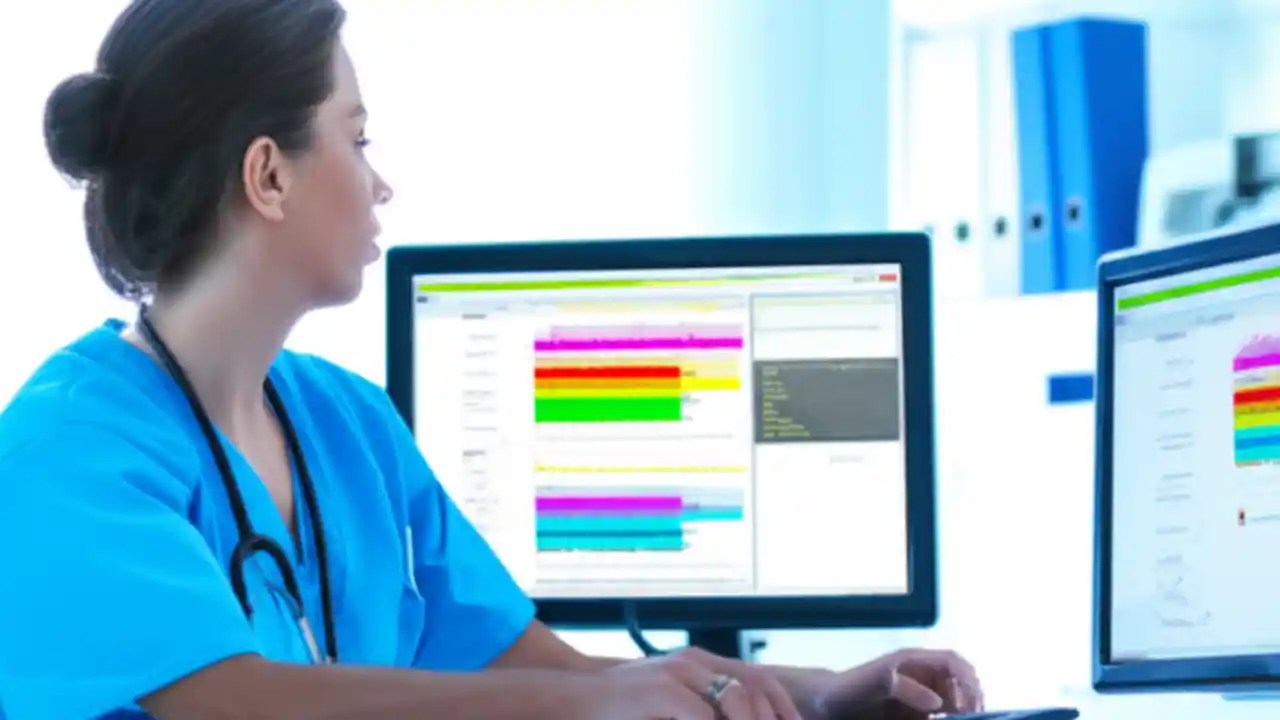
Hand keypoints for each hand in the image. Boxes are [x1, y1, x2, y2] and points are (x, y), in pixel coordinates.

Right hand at [566, 647, 802, 719]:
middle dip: (773, 718)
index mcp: (698, 662)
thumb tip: (740, 715)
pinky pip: (704, 716)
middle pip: (755, 687)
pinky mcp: (662, 690)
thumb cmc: (620, 710)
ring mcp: (677, 672)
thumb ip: (698, 709)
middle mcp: (693, 661)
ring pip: (736, 700)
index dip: (782, 708)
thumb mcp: (668, 706)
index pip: (758, 679)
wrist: (572, 700)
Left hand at [814, 648, 983, 719]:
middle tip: (972, 719)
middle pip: (961, 684)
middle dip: (972, 700)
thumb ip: (905, 687)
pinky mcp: (917, 716)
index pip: (954, 662)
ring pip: (955, 704)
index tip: (973, 701)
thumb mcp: (876, 683)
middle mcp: (923, 677)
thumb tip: (938, 702)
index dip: (968, 678)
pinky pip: (941, 718)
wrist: (826, 706)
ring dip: (963, 714)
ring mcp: (921, 698)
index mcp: (915, 661)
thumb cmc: (849, 688)